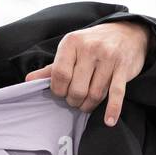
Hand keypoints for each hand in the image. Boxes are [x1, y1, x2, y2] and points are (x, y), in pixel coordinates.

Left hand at [24, 20, 149, 126]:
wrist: (127, 33)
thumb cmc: (93, 44)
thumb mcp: (70, 50)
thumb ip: (51, 68)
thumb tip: (28, 80)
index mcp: (72, 43)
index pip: (59, 75)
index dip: (58, 90)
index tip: (61, 93)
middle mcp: (90, 48)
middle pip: (77, 89)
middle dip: (74, 100)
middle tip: (75, 100)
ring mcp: (108, 57)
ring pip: (95, 94)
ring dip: (88, 105)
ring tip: (86, 104)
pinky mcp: (124, 67)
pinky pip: (116, 93)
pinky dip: (112, 109)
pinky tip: (109, 121)